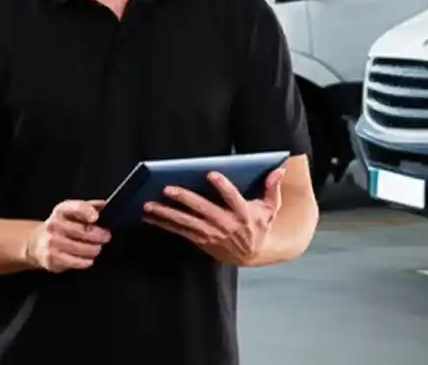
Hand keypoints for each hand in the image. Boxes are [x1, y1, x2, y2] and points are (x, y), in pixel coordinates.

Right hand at [25, 199, 110, 272]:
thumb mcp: (72, 212)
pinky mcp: (52, 258)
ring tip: (97, 248)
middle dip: (99, 235)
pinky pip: (76, 262)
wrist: (37, 242)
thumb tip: (104, 204)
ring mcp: (52, 242)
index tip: (95, 217)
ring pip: (82, 248)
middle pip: (83, 231)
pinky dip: (86, 261)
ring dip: (94, 249)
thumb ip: (89, 206)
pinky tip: (88, 259)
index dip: (87, 211)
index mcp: (61, 210)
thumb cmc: (60, 226)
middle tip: (106, 237)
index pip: (75, 208)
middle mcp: (54, 225)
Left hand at [144, 167, 285, 265]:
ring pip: (186, 222)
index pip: (233, 198)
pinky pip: (180, 232)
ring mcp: (212, 234)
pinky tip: (149, 217)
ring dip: (166, 214)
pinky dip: (164, 224)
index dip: (223, 187)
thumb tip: (278, 170)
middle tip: (167, 187)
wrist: (252, 256)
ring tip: (149, 204)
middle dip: (184, 199)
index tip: (211, 174)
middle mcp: (226, 225)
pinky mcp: (201, 241)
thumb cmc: (260, 226)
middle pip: (203, 210)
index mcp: (244, 214)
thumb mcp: (271, 208)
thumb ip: (272, 188)